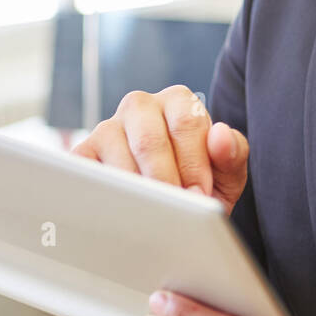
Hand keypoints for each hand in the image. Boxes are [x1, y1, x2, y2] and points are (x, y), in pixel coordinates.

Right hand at [70, 85, 248, 214]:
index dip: (195, 164)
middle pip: (150, 140)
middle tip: (177, 210)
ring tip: (153, 215)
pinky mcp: (83, 153)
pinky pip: (90, 172)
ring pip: (119, 159)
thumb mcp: (226, 174)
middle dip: (166, 181)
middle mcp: (140, 105)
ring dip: (139, 193)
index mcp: (178, 100)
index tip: (200, 196)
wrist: (173, 210)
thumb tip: (220, 135)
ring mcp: (108, 127)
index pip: (186, 123)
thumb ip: (232, 153)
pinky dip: (106, 195)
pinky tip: (123, 211)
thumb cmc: (201, 185)